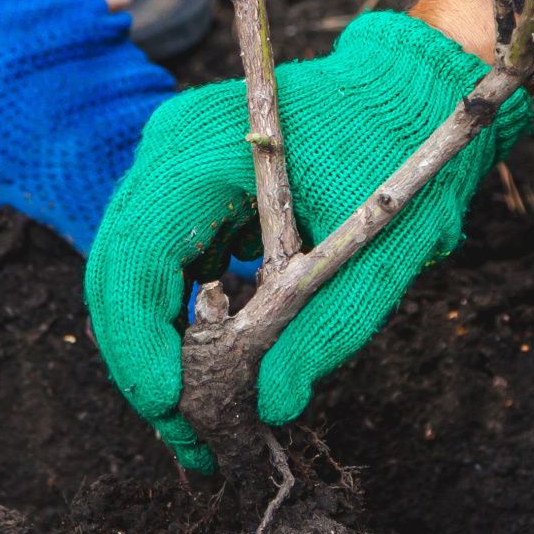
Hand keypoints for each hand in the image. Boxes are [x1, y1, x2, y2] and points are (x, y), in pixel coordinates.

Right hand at [84, 10, 529, 468]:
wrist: (413, 94)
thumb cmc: (401, 156)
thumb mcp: (378, 252)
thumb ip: (323, 328)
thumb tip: (270, 407)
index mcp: (200, 150)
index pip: (137, 257)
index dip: (140, 342)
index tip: (170, 410)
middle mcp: (167, 152)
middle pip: (119, 275)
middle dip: (142, 363)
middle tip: (184, 439)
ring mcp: (171, 169)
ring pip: (133, 278)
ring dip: (157, 351)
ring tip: (198, 423)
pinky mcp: (188, 193)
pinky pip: (162, 267)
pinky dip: (177, 324)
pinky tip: (209, 375)